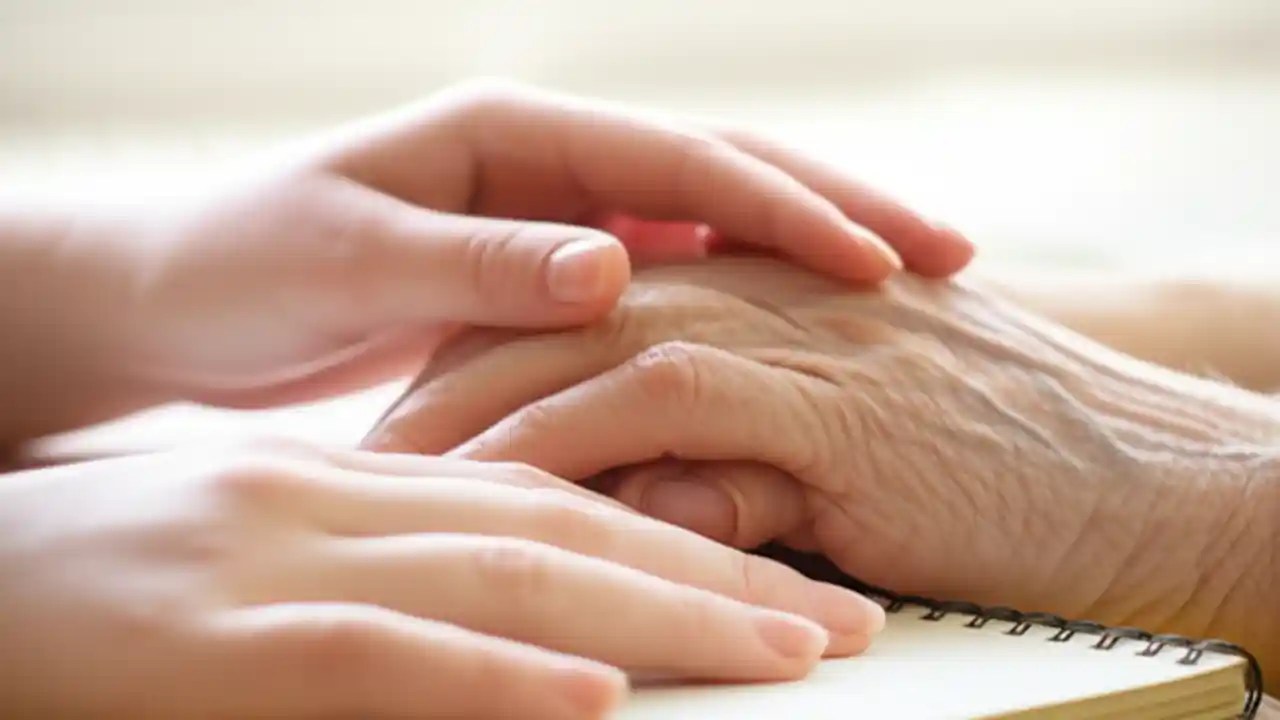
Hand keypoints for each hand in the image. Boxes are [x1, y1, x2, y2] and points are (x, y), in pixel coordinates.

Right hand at [0, 440, 883, 718]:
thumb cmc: (122, 585)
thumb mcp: (280, 554)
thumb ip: (404, 577)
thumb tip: (548, 635)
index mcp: (363, 480)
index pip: (555, 493)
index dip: (685, 534)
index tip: (790, 579)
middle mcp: (341, 501)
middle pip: (568, 525)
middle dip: (717, 574)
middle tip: (844, 619)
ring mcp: (280, 562)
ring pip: (508, 575)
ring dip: (661, 614)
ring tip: (787, 651)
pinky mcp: (217, 645)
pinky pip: (382, 655)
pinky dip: (494, 678)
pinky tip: (594, 700)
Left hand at [26, 80, 968, 410]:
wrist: (171, 292)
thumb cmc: (239, 267)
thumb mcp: (349, 261)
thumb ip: (479, 263)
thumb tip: (615, 268)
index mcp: (509, 137)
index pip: (681, 158)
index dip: (785, 207)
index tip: (876, 258)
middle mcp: (548, 168)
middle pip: (724, 174)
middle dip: (838, 210)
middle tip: (949, 257)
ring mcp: (558, 222)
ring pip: (714, 232)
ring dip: (810, 256)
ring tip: (914, 288)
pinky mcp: (551, 281)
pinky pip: (669, 287)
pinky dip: (743, 303)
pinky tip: (805, 336)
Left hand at [367, 257, 1279, 653]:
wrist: (1147, 484)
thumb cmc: (1005, 479)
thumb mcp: (844, 463)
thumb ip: (738, 466)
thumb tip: (648, 507)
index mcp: (758, 287)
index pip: (589, 303)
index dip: (490, 351)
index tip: (409, 411)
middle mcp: (760, 287)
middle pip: (559, 312)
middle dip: (448, 374)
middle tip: (356, 440)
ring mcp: (789, 327)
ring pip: (586, 346)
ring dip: (476, 409)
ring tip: (379, 469)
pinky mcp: (818, 390)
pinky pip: (657, 403)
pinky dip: (564, 446)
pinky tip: (487, 499)